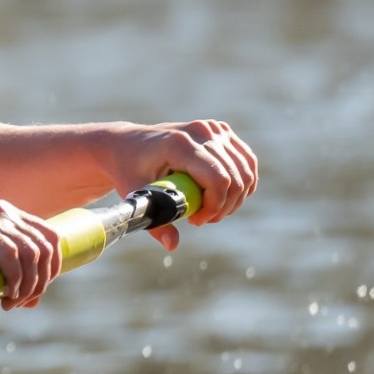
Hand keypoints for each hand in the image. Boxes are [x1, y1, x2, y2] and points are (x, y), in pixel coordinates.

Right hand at [0, 199, 61, 309]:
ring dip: (30, 284)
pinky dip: (16, 279)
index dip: (50, 269)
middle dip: (42, 279)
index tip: (32, 295)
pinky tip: (6, 295)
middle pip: (46, 245)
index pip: (46, 236)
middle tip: (22, 303)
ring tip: (11, 303)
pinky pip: (12, 255)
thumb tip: (20, 292)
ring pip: (33, 252)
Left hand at [98, 119, 258, 250]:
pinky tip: (221, 197)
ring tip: (208, 209)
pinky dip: (241, 185)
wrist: (126, 144)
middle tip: (200, 219)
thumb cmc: (128, 169)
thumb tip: (172, 245)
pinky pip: (247, 163)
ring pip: (245, 172)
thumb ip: (154, 221)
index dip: (214, 206)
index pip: (217, 179)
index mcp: (179, 144)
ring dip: (234, 199)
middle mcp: (201, 131)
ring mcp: (214, 129)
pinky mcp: (221, 132)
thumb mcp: (135, 194)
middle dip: (223, 207)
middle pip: (235, 179)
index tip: (195, 221)